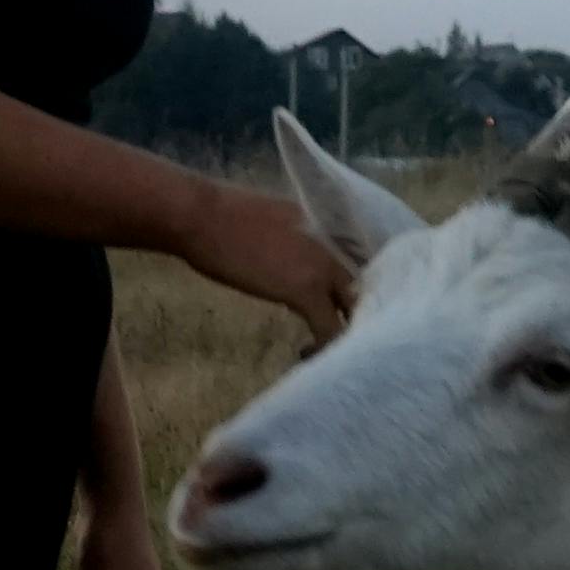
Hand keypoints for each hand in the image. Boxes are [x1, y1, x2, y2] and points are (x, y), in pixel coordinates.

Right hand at [179, 182, 351, 336]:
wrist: (203, 216)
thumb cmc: (224, 217)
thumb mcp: (278, 224)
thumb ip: (299, 244)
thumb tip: (297, 266)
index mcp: (330, 226)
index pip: (363, 263)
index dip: (358, 289)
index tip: (344, 307)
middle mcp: (337, 245)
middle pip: (367, 288)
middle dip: (357, 314)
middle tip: (340, 333)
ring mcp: (325, 267)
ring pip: (354, 312)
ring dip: (343, 334)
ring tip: (323, 346)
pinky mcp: (308, 291)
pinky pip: (330, 330)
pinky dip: (322, 348)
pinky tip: (305, 354)